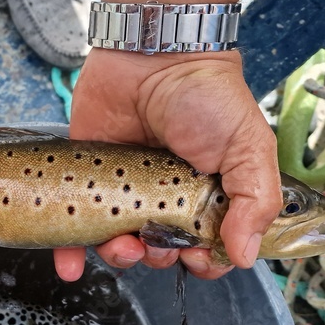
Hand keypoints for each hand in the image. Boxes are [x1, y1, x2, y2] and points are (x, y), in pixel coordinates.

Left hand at [53, 49, 281, 280]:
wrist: (154, 55)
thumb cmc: (208, 98)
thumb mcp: (249, 148)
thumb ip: (256, 203)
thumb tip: (243, 256)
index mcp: (206, 198)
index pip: (204, 248)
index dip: (201, 261)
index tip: (196, 256)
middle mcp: (165, 199)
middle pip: (160, 253)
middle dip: (159, 257)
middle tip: (157, 239)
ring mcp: (124, 191)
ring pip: (119, 246)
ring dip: (120, 257)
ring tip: (123, 243)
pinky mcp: (87, 180)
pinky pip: (76, 227)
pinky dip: (69, 254)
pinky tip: (70, 268)